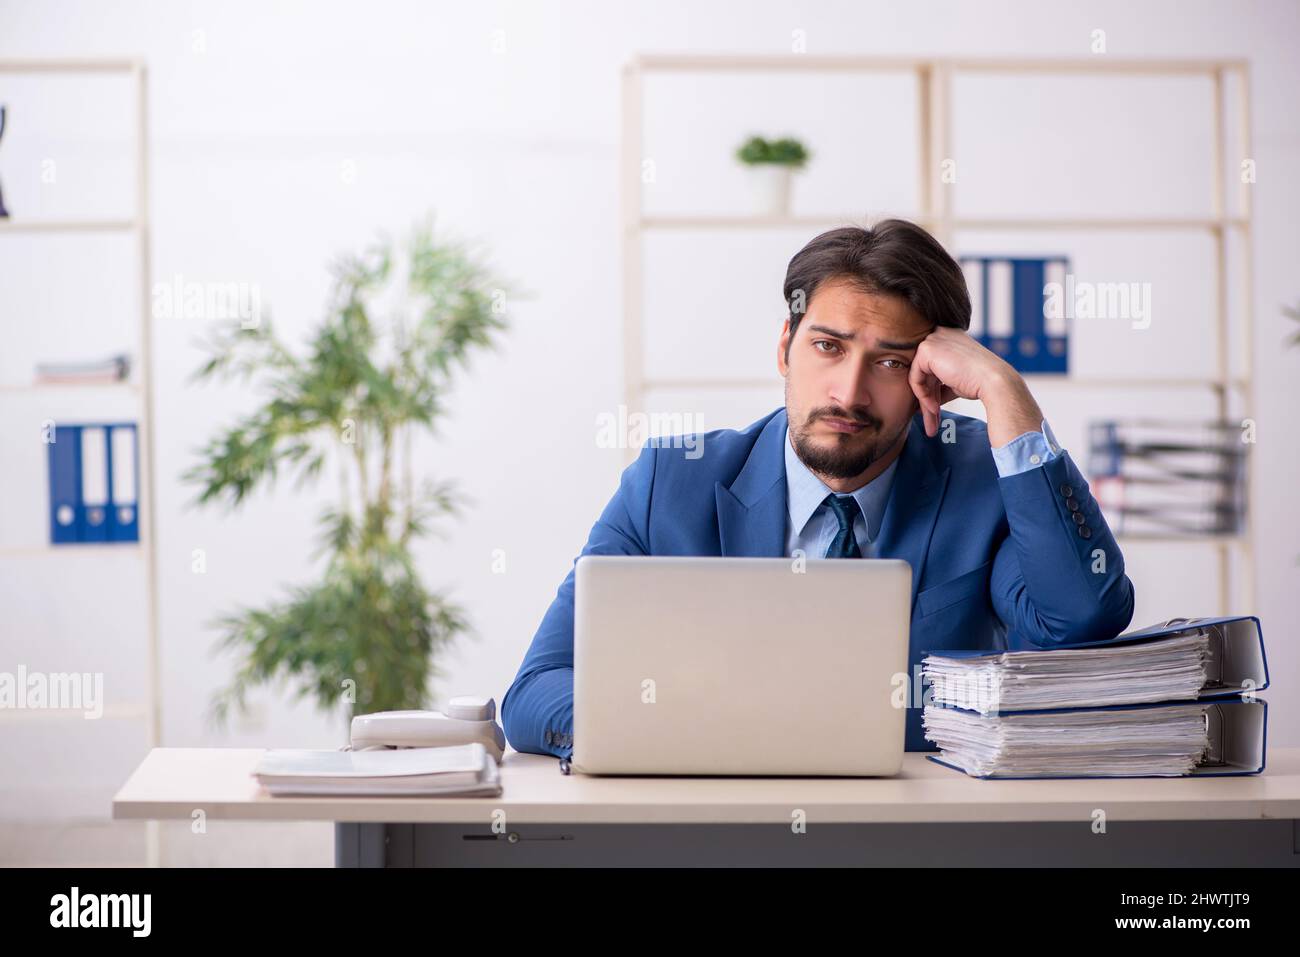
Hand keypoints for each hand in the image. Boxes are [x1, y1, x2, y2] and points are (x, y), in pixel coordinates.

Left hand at [908, 327, 1042, 444]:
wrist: (994, 382)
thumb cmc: (980, 383)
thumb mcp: (956, 381)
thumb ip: (940, 384)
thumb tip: (926, 399)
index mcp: (949, 337)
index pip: (933, 366)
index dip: (932, 389)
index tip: (934, 409)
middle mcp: (940, 333)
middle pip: (925, 372)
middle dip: (927, 399)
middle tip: (931, 420)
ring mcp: (933, 339)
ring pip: (919, 376)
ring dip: (925, 401)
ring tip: (932, 423)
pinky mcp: (926, 350)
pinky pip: (915, 377)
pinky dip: (923, 395)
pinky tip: (934, 408)